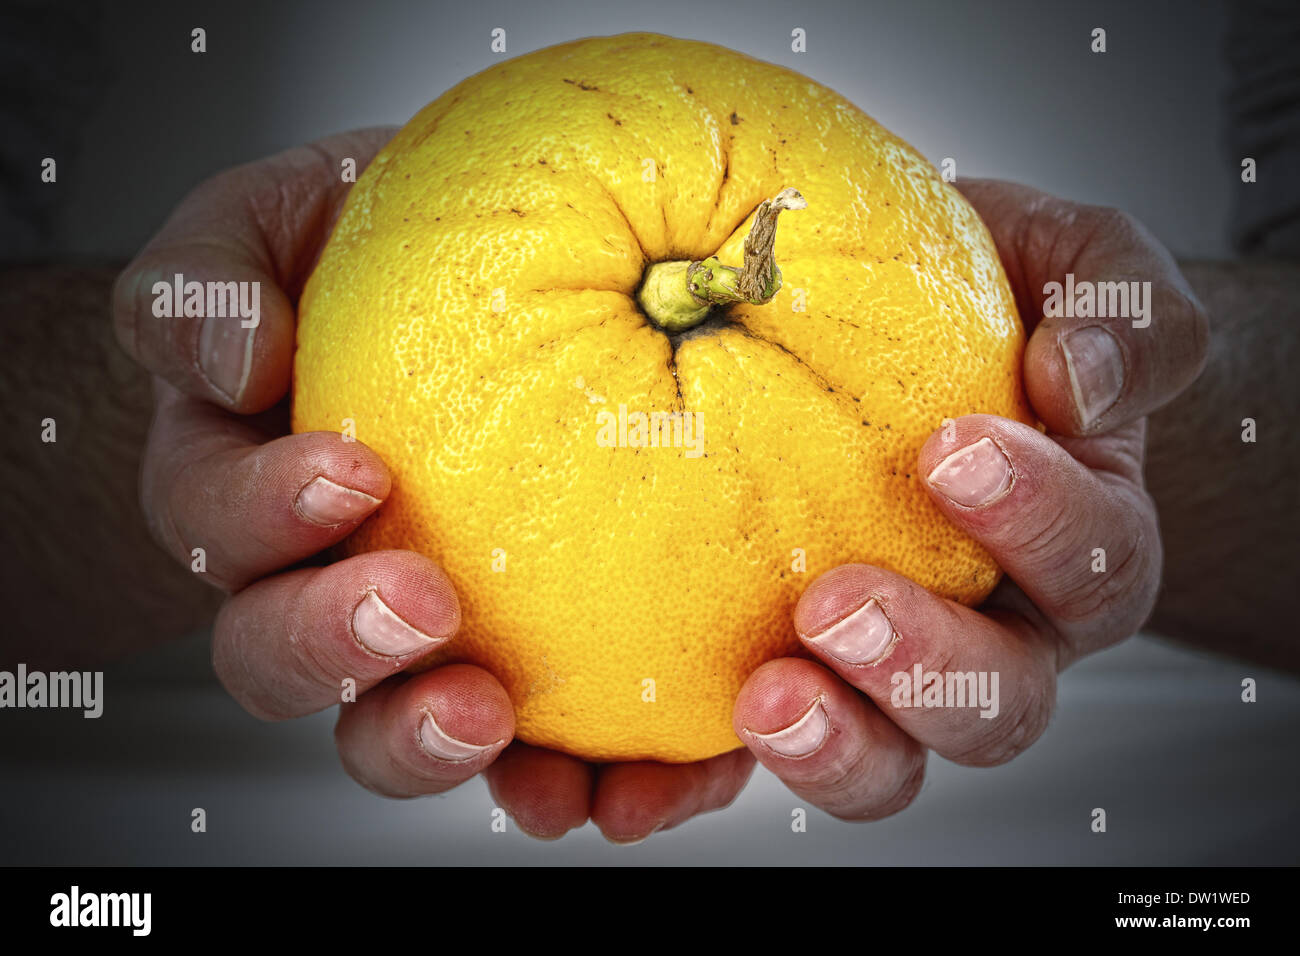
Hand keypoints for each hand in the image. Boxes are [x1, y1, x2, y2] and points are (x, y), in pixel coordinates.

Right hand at [112, 130, 754, 839]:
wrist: (460, 278)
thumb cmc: (351, 256)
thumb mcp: (267, 227)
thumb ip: (211, 280)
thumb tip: (236, 360)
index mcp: (246, 496)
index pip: (222, 533)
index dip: (269, 522)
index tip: (353, 473)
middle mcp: (318, 581)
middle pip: (285, 662)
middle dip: (341, 652)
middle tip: (421, 610)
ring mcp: (420, 633)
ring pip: (398, 729)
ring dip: (437, 745)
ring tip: (505, 729)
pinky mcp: (533, 661)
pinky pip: (550, 741)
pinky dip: (587, 775)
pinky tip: (640, 774)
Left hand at [730, 180, 1209, 818]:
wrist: (898, 329)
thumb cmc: (992, 303)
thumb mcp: (1071, 266)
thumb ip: (1118, 308)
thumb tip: (1079, 381)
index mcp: (1072, 542)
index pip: (1094, 560)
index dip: (1038, 522)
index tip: (950, 451)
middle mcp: (993, 628)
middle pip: (998, 703)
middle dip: (926, 672)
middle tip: (839, 607)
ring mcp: (882, 670)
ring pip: (887, 757)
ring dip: (829, 747)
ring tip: (762, 701)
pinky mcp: (779, 679)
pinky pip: (741, 761)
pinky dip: (686, 781)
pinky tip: (622, 783)